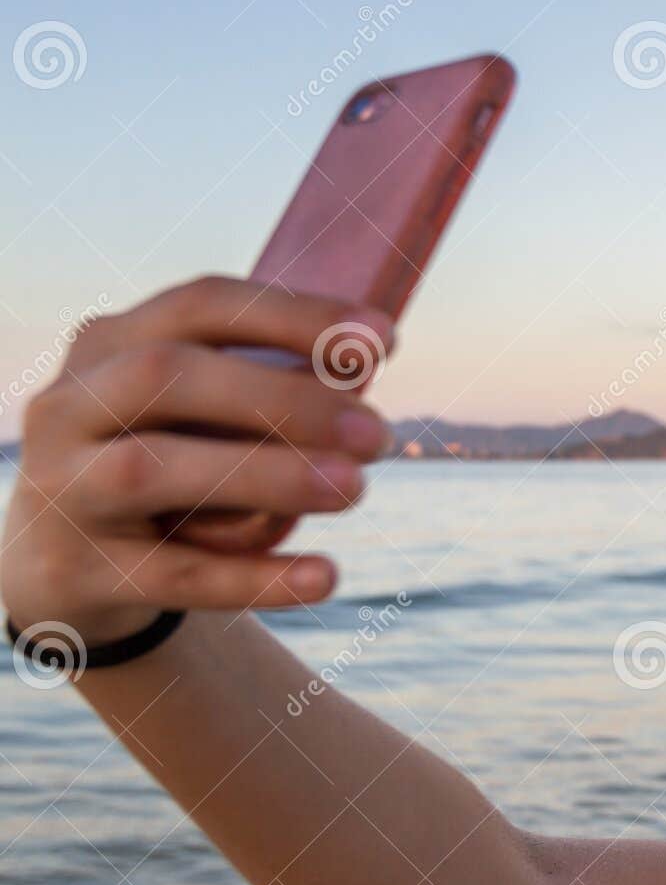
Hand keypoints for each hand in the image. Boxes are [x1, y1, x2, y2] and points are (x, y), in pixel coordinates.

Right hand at [1, 276, 396, 644]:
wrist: (62, 567)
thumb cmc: (166, 465)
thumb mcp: (197, 417)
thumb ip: (262, 390)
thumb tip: (364, 374)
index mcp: (110, 344)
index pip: (202, 306)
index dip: (296, 316)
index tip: (384, 340)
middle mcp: (70, 405)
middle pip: (167, 377)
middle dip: (284, 400)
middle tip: (377, 434)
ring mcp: (62, 487)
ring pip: (153, 471)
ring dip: (267, 476)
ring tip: (356, 489)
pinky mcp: (77, 570)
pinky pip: (174, 574)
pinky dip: (255, 578)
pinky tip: (325, 577)